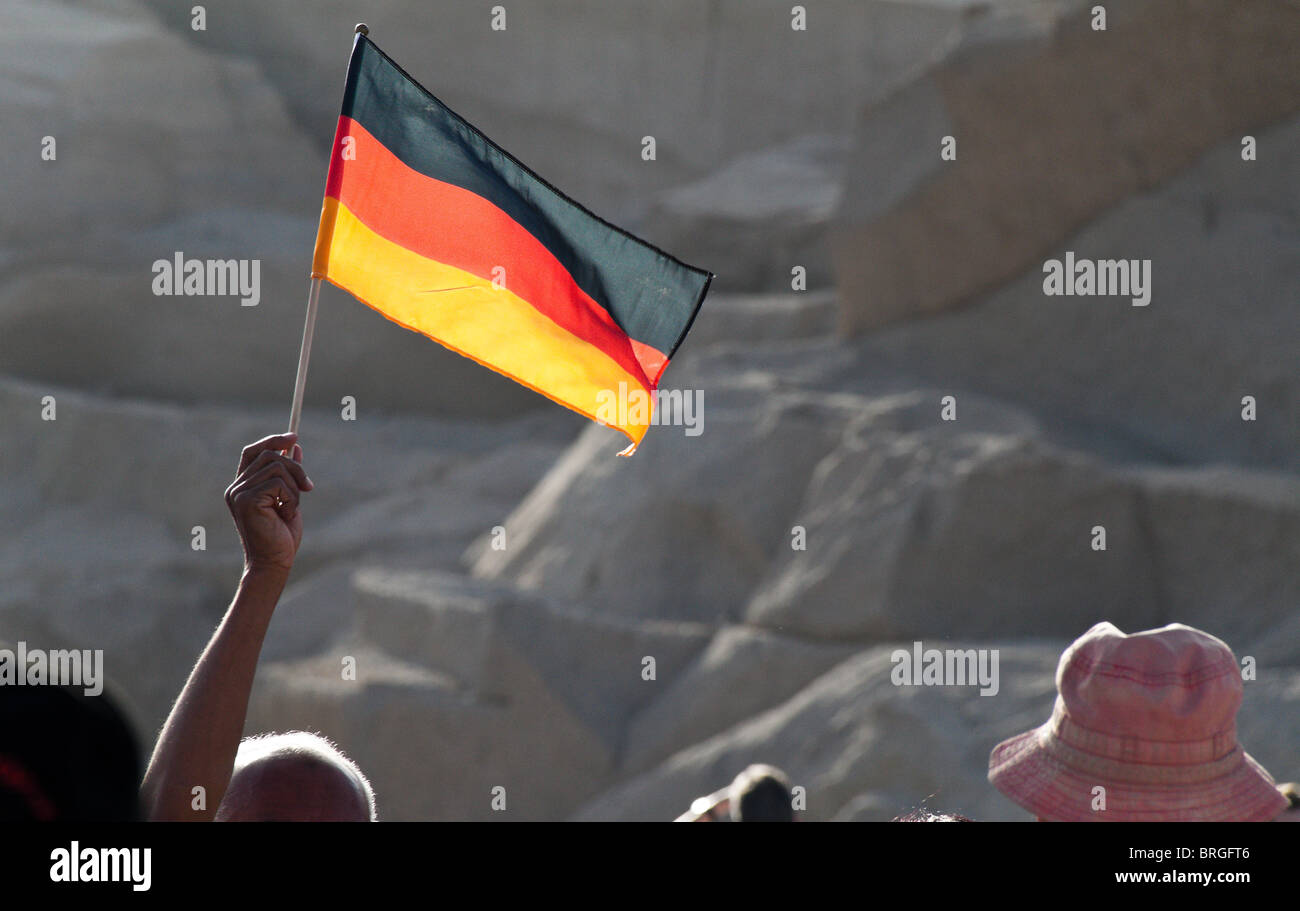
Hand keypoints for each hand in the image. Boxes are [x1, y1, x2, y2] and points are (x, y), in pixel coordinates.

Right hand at [224, 433, 313, 575]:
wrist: (274, 563)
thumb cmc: (281, 536)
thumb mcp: (289, 499)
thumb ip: (289, 475)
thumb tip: (295, 447)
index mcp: (243, 486)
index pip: (253, 451)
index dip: (272, 440)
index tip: (294, 436)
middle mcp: (236, 488)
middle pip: (270, 454)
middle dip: (295, 467)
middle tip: (308, 487)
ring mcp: (239, 493)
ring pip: (278, 467)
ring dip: (294, 487)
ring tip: (292, 508)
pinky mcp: (246, 500)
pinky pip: (279, 483)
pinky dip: (291, 498)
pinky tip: (286, 515)